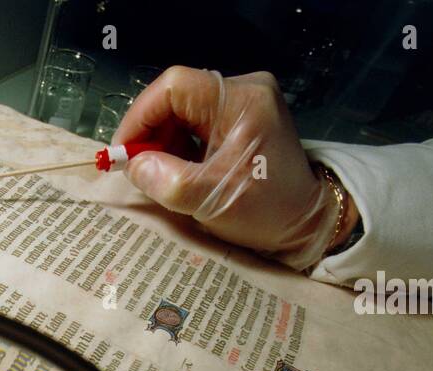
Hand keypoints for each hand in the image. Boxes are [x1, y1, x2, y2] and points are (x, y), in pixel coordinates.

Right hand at [113, 66, 355, 270]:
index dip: (141, 116)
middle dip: (151, 132)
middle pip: (178, 96)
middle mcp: (245, 90)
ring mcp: (244, 102)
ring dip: (163, 141)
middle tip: (137, 168)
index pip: (175, 87)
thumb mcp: (212, 200)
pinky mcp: (241, 118)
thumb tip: (133, 164)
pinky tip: (177, 169)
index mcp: (242, 101)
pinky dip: (180, 145)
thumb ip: (168, 181)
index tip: (124, 152)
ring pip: (184, 110)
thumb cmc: (266, 211)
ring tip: (157, 173)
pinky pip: (197, 121)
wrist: (308, 222)